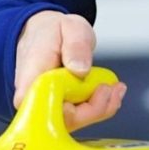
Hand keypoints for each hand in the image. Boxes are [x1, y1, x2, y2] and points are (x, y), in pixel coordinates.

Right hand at [14, 10, 126, 131]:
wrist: (40, 34)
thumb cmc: (50, 33)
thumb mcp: (69, 28)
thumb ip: (76, 46)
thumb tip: (80, 69)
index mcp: (32, 80)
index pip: (49, 111)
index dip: (78, 110)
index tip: (101, 89)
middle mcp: (35, 100)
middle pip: (65, 120)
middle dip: (97, 109)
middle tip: (115, 88)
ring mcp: (46, 107)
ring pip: (75, 121)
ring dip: (101, 107)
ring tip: (116, 88)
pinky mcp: (57, 109)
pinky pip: (79, 116)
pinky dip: (98, 106)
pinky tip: (109, 91)